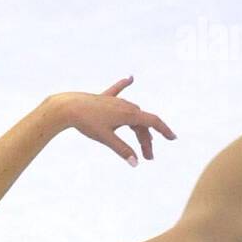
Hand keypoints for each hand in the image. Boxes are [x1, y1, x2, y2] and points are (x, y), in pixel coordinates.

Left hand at [56, 78, 176, 166]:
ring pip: (133, 115)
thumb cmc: (87, 123)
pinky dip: (124, 86)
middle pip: (142, 124)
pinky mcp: (104, 99)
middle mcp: (125, 106)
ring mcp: (115, 101)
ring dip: (139, 128)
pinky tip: (130, 78)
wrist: (68, 108)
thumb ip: (122, 150)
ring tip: (140, 144)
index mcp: (128, 114)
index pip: (152, 122)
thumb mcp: (106, 138)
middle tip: (148, 158)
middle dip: (147, 140)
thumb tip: (135, 163)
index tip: (173, 138)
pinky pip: (118, 91)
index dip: (164, 130)